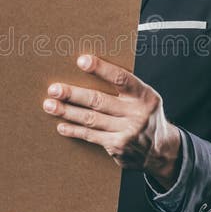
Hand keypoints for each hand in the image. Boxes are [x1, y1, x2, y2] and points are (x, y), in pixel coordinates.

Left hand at [41, 54, 182, 187]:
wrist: (160, 151)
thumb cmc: (146, 116)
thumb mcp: (145, 98)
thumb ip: (126, 86)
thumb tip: (91, 70)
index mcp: (144, 96)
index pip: (121, 78)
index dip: (101, 69)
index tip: (81, 61)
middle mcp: (137, 114)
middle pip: (99, 100)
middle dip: (73, 94)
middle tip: (54, 89)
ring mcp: (127, 132)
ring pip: (91, 119)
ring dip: (68, 112)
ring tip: (50, 105)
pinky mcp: (117, 147)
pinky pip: (91, 136)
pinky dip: (74, 130)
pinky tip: (61, 125)